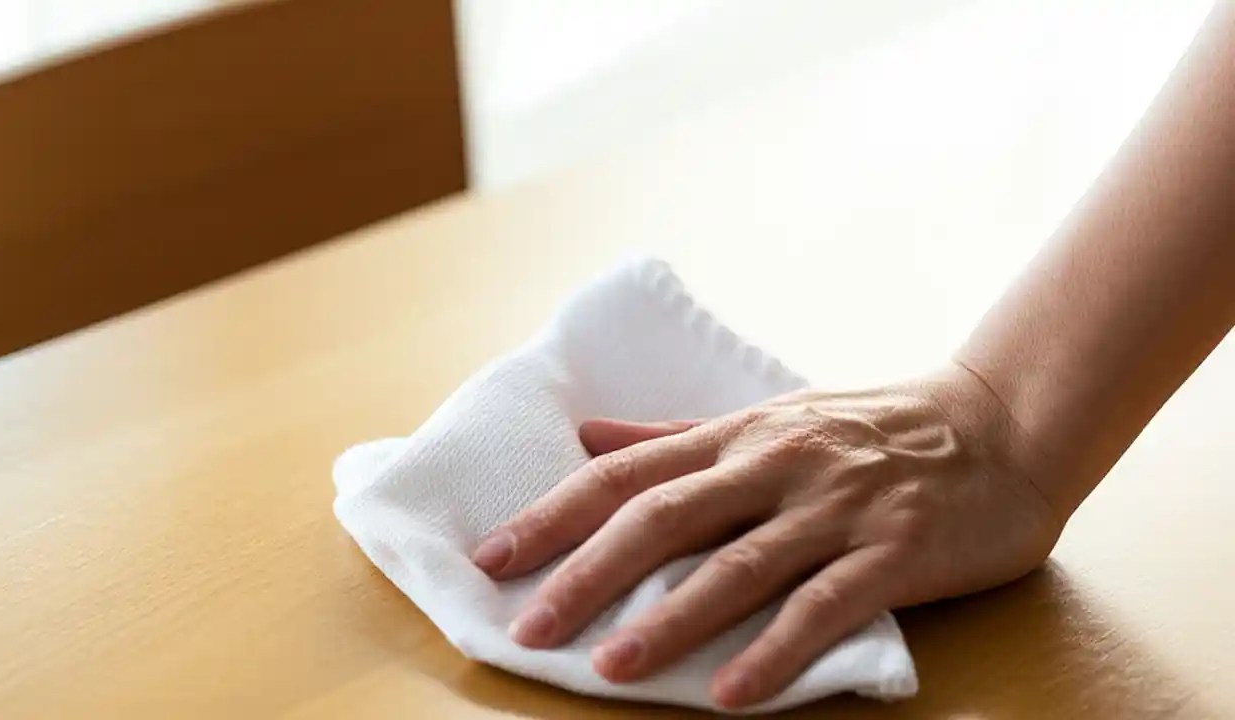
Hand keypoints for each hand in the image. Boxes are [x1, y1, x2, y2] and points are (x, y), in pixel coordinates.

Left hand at [471, 364, 1063, 707]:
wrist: (1000, 423)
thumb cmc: (869, 429)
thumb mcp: (767, 418)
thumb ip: (674, 434)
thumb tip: (585, 436)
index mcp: (738, 435)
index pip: (627, 471)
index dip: (556, 513)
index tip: (494, 556)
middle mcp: (776, 467)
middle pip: (665, 517)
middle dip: (589, 572)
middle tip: (529, 626)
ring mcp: (836, 509)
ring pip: (737, 567)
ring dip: (669, 619)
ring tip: (609, 667)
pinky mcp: (894, 552)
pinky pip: (824, 608)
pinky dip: (774, 652)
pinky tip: (730, 695)